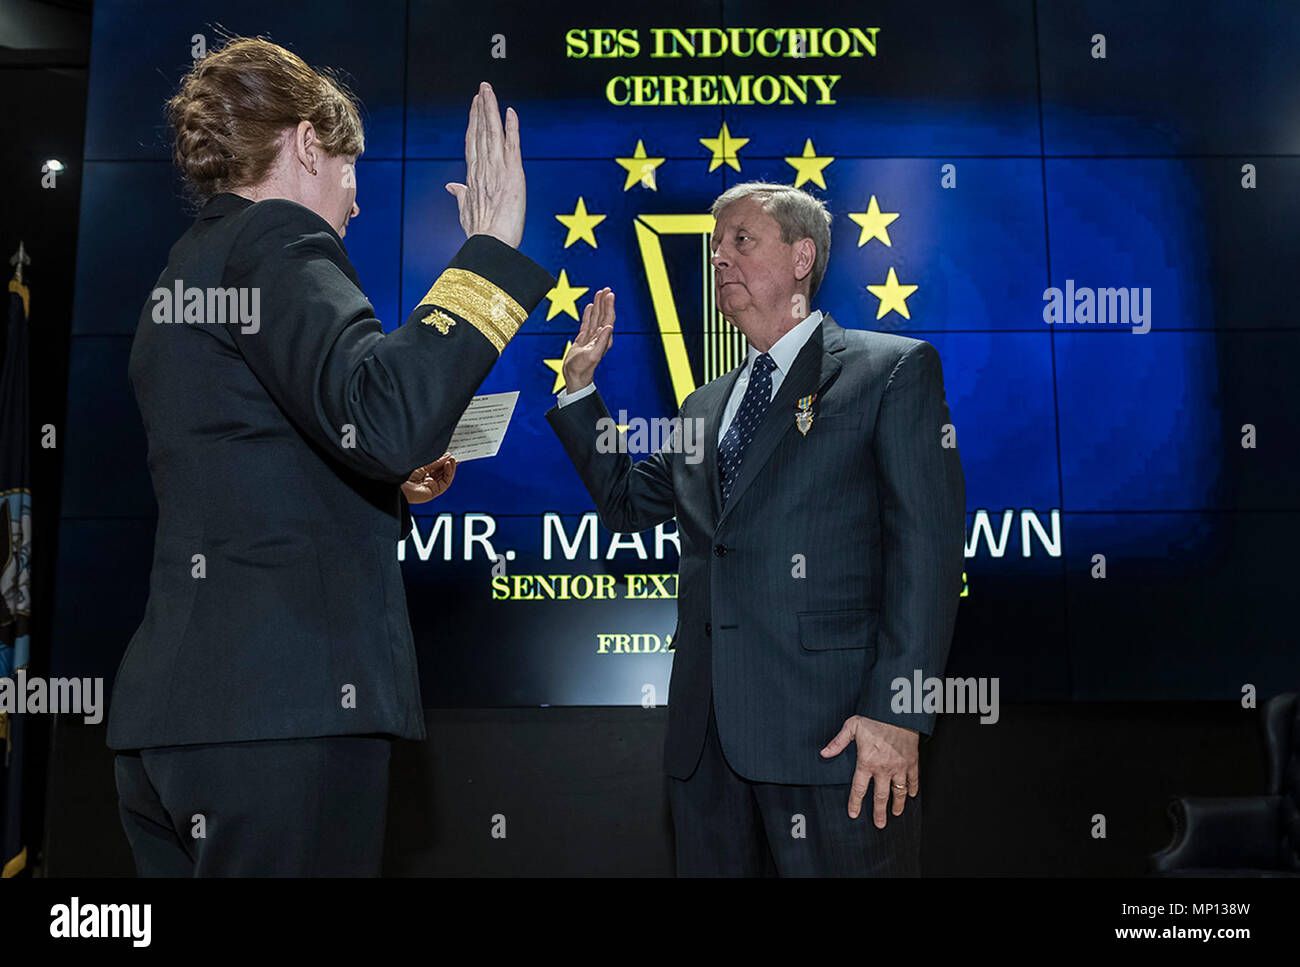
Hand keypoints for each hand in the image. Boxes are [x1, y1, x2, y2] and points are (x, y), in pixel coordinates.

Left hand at [401, 452, 455, 502]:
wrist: (395, 482)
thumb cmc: (401, 473)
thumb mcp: (422, 464)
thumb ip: (435, 462)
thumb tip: (447, 457)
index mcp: (420, 473)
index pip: (435, 467)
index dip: (444, 461)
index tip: (450, 454)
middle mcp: (425, 480)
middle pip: (441, 472)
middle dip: (448, 464)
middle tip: (453, 455)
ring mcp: (429, 486)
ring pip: (445, 477)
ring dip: (450, 467)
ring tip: (452, 459)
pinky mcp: (433, 492)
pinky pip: (445, 483)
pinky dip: (449, 473)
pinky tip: (449, 465)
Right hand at [444, 82, 524, 247]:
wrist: (491, 245)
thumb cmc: (480, 234)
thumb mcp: (466, 212)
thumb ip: (460, 195)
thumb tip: (452, 187)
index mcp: (473, 177)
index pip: (473, 143)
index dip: (473, 123)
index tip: (475, 106)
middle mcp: (483, 169)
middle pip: (480, 132)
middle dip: (480, 108)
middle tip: (482, 89)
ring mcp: (497, 170)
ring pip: (492, 133)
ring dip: (491, 110)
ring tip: (489, 91)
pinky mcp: (513, 174)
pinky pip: (512, 145)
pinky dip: (511, 128)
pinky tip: (510, 111)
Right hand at [562, 287, 614, 392]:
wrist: (574, 376)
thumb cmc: (583, 368)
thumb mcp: (593, 355)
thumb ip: (602, 341)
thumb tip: (609, 327)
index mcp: (604, 339)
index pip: (608, 318)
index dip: (609, 306)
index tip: (610, 294)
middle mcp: (600, 336)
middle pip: (603, 315)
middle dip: (605, 301)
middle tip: (606, 289)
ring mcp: (592, 337)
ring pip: (596, 316)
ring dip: (598, 305)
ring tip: (599, 293)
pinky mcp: (584, 339)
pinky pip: (587, 322)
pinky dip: (589, 313)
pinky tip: (590, 306)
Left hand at [821, 715, 918, 826]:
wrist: (898, 711)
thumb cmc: (874, 717)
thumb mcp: (851, 726)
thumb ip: (838, 742)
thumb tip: (823, 753)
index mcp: (867, 762)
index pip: (859, 788)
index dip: (855, 803)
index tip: (853, 814)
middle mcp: (883, 769)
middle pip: (880, 796)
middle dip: (879, 812)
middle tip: (880, 825)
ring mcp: (899, 767)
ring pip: (899, 791)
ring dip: (898, 804)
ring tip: (896, 814)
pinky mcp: (912, 762)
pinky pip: (914, 780)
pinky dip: (913, 788)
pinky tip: (912, 795)